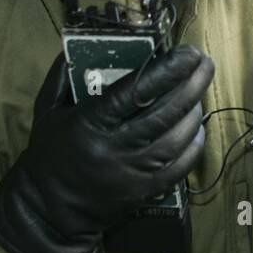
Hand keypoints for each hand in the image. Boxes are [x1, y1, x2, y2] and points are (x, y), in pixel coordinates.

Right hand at [0, 44, 214, 252]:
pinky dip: (193, 145)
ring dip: (194, 112)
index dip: (166, 70)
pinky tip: (198, 127)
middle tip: (205, 64)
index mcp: (90, 123)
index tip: (187, 53)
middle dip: (191, 84)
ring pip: (175, 140)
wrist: (49, 209)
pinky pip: (179, 167)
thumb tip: (84, 42)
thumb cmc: (49, 153)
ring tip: (200, 91)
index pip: (135, 92)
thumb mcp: (47, 109)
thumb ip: (63, 75)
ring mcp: (132, 173)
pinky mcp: (144, 192)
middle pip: (163, 113)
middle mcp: (114, 148)